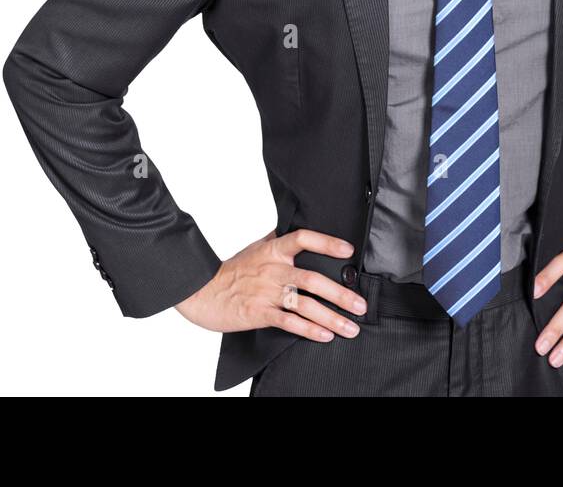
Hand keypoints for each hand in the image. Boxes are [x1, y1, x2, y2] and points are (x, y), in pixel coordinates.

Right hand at [174, 227, 366, 342]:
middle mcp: (273, 270)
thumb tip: (298, 226)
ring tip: (350, 327)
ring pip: (305, 305)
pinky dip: (308, 330)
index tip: (349, 250)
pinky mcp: (259, 313)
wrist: (201, 290)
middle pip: (312, 279)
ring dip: (331, 318)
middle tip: (361, 305)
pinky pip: (289, 322)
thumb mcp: (256, 247)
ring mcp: (267, 292)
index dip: (327, 242)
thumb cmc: (231, 270)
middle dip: (341, 294)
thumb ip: (278, 240)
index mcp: (273, 250)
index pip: (303, 238)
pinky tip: (325, 336)